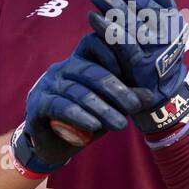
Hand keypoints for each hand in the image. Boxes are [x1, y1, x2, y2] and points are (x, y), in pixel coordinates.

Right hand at [13, 31, 146, 174]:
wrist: (54, 145)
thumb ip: (125, 98)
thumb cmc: (84, 119)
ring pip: (77, 91)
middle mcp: (62, 68)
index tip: (134, 73)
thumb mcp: (109, 107)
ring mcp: (48, 84)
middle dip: (115, 89)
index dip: (113, 53)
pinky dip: (78, 115)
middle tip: (134, 107)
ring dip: (101, 108)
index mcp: (79, 60)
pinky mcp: (37, 104)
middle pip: (90, 70)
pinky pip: (59, 106)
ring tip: (120, 125)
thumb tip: (150, 95)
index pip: (94, 43)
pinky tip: (93, 126)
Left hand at [85, 0, 188, 136]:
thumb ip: (146, 4)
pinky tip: (91, 15)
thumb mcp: (159, 28)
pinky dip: (103, 24)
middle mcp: (167, 29)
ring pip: (125, 15)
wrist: (162, 95)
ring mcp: (154, 46)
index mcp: (174, 17)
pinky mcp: (139, 62)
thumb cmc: (154, 55)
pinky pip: (118, 38)